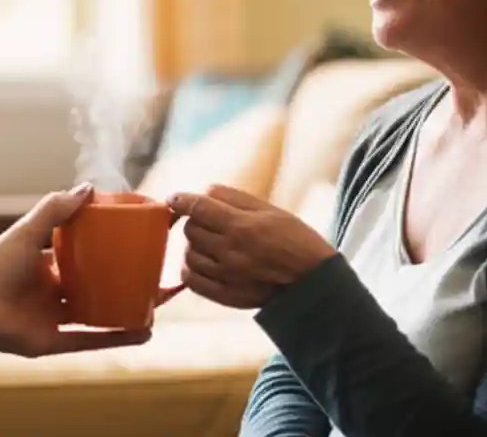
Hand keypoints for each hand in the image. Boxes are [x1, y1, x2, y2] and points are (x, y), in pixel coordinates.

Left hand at [0, 185, 152, 356]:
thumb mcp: (28, 231)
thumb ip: (55, 209)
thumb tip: (89, 187)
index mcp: (48, 266)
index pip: (85, 256)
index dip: (109, 250)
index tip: (136, 242)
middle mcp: (53, 293)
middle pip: (97, 288)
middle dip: (124, 283)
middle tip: (155, 274)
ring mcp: (54, 319)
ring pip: (99, 316)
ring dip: (127, 311)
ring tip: (158, 304)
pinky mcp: (53, 342)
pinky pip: (92, 341)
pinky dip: (118, 337)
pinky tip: (144, 332)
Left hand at [167, 184, 335, 308]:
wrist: (312, 284)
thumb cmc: (296, 241)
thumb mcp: (271, 210)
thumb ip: (235, 199)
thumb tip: (204, 192)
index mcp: (241, 226)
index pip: (197, 207)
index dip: (181, 200)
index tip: (174, 198)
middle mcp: (229, 251)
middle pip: (190, 229)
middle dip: (195, 222)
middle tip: (210, 223)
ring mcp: (225, 275)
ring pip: (188, 253)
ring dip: (195, 245)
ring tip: (212, 244)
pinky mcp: (224, 295)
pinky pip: (190, 279)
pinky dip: (191, 269)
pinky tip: (204, 263)